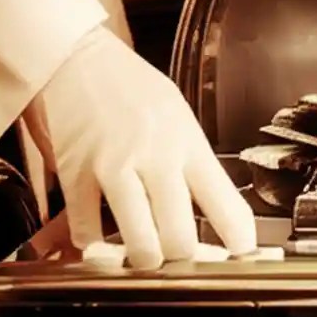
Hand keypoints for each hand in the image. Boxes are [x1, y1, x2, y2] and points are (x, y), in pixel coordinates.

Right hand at [21, 26, 255, 268]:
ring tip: (144, 257)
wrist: (75, 55)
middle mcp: (157, 157)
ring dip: (142, 260)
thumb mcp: (177, 115)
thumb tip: (208, 207)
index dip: (239, 240)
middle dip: (182, 260)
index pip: (226, 203)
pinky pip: (86, 228)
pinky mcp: (75, 173)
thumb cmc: (128, 85)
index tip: (241, 255)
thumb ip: (189, 160)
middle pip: (180, 236)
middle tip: (180, 261)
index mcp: (189, 143)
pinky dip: (92, 243)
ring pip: (139, 241)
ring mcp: (115, 167)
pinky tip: (97, 237)